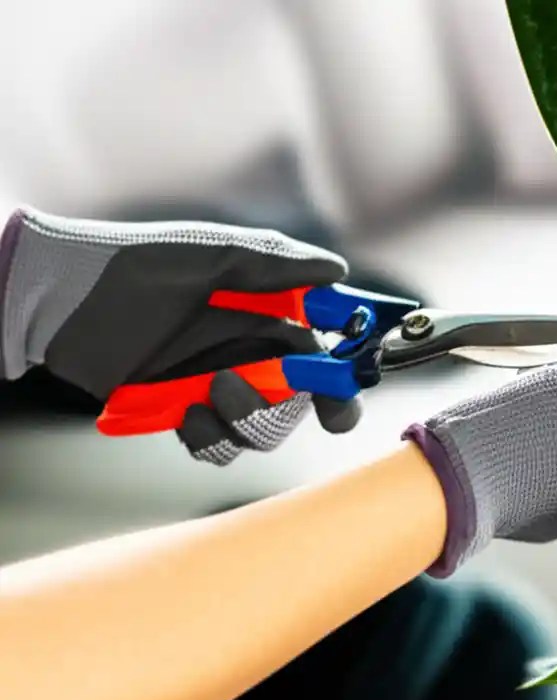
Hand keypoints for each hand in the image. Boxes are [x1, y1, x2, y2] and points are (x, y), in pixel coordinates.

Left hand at [0, 207, 359, 464]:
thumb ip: (280, 266)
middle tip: (276, 392)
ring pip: (262, 430)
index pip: (326, 354)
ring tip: (214, 389)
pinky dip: (208, 435)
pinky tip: (186, 410)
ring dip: (247, 417)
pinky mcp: (185, 412)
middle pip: (302, 402)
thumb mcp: (218, 254)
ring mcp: (219, 386)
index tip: (341, 393)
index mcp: (271, 316)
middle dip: (295, 405)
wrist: (70, 299)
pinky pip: (217, 444)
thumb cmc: (144, 264)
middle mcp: (252, 353)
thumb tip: (337, 270)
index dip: (343, 379)